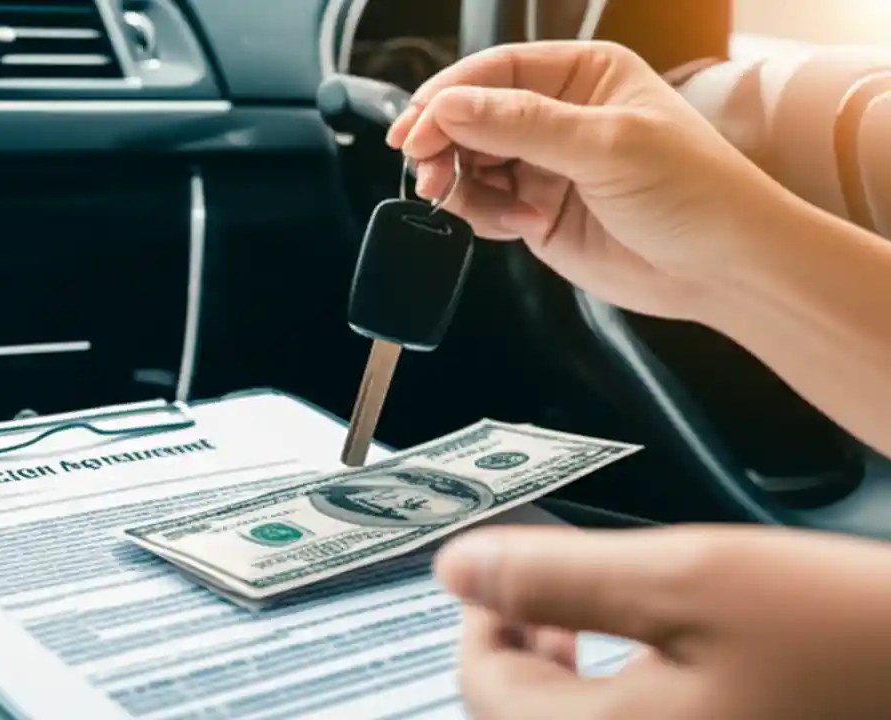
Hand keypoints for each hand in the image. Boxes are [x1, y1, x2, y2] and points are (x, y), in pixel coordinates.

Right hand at [387, 41, 801, 321]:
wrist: (722, 269)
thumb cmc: (694, 192)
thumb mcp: (605, 146)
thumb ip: (522, 125)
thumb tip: (451, 106)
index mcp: (582, 75)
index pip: (494, 71)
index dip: (448, 97)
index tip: (416, 129)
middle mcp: (558, 115)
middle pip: (471, 117)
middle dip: (445, 143)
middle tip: (427, 171)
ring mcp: (545, 165)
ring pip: (470, 163)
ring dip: (458, 184)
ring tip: (463, 203)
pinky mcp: (537, 211)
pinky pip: (483, 205)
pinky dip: (483, 216)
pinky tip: (517, 225)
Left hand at [433, 525, 890, 719]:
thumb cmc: (847, 634)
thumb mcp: (691, 579)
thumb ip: (558, 575)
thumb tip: (456, 564)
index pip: (484, 687)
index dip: (478, 614)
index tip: (497, 566)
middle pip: (523, 716)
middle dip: (521, 647)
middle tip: (541, 591)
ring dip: (564, 677)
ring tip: (586, 620)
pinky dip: (619, 702)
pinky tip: (653, 665)